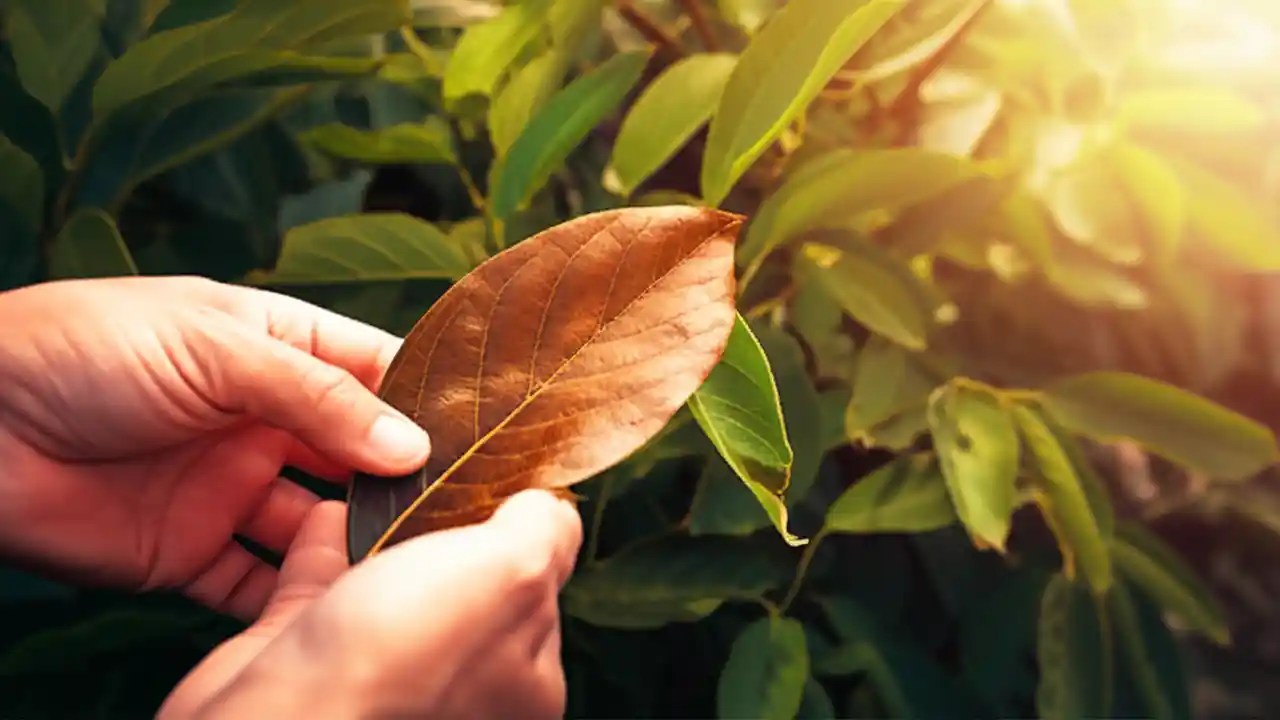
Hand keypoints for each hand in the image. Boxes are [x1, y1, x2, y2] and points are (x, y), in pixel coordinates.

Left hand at [0, 276, 430, 617]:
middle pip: (358, 456)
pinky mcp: (194, 552)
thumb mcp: (216, 346)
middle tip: (466, 511)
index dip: (430, 399)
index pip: (376, 371)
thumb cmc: (86, 349)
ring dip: (360, 545)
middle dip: (406, 481)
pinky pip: (261, 583)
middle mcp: (265, 420)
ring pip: (321, 526)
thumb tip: (413, 445)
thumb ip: (319, 396)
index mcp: (277, 348)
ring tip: (414, 564)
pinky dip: (297, 598)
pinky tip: (339, 606)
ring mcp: (232, 488)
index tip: (491, 433)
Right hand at [158, 490, 580, 719]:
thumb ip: (544, 534)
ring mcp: (381, 677)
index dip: (522, 537)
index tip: (501, 483)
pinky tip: (328, 509)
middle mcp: (456, 687)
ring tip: (383, 476)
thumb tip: (554, 508)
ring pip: (391, 584)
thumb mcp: (510, 573)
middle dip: (450, 529)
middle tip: (439, 471)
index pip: (539, 593)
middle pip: (465, 581)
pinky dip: (324, 545)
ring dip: (384, 528)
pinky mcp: (309, 662)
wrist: (280, 716)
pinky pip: (322, 590)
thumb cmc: (407, 654)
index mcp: (522, 684)